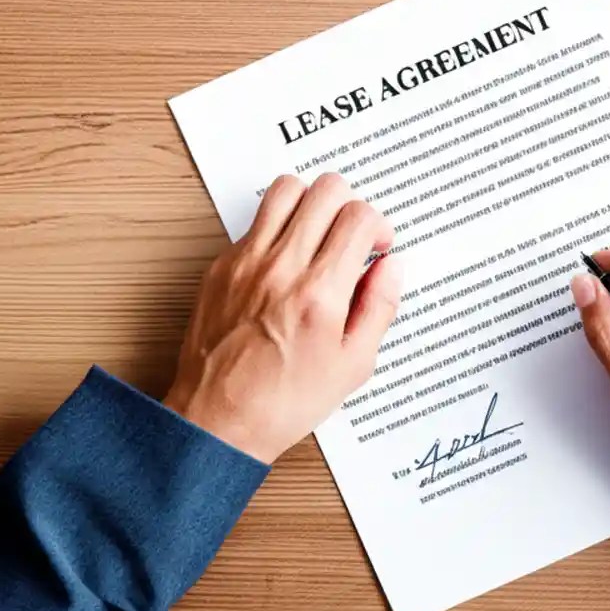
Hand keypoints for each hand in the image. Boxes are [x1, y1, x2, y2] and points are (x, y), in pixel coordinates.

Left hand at [164, 173, 401, 464]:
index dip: (378, 225)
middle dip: (350, 205)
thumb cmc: (283, 402)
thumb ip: (378, 307)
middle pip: (326, 189)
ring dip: (311, 202)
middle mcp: (282, 268)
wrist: (218, 421)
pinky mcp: (220, 267)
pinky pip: (255, 222)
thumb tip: (391, 267)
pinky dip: (278, 228)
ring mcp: (246, 262)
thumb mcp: (353, 365)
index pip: (358, 217)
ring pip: (286, 189)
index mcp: (320, 293)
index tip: (377, 246)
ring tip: (318, 233)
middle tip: (352, 236)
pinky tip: (287, 261)